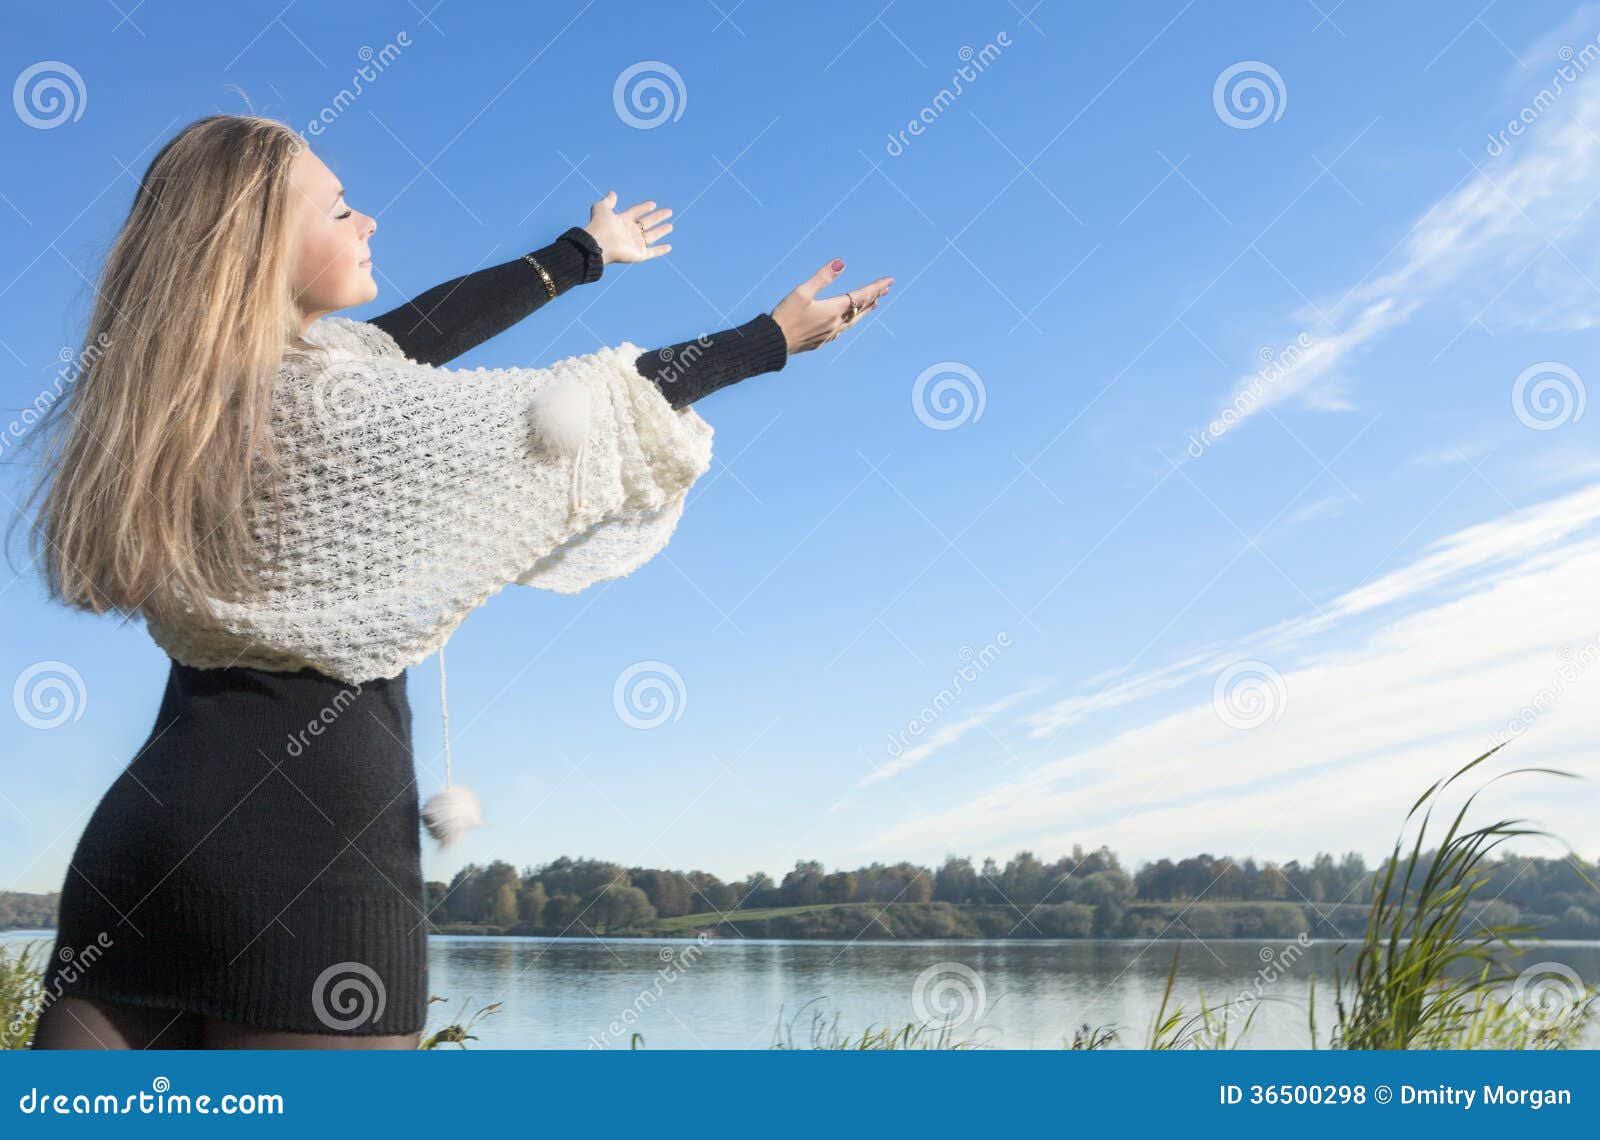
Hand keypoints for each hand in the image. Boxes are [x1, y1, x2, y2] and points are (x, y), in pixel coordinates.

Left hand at [582, 190, 672, 264]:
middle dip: (658, 217)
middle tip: (669, 211)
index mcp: (622, 221)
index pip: (636, 212)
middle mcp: (630, 232)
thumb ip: (608, 201)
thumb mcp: (602, 208)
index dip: (644, 207)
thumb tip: (612, 193)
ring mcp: (635, 243)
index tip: (653, 204)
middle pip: (647, 223)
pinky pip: (653, 252)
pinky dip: (661, 250)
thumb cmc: (599, 225)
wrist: (599, 244)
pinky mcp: (639, 254)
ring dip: (661, 231)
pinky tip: (669, 247)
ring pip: (652, 236)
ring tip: (670, 226)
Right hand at [770, 259, 891, 353]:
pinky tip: (849, 321)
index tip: (889, 281)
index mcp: (834, 310)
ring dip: (865, 310)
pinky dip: (852, 321)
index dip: (876, 288)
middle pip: (861, 309)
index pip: (861, 296)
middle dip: (874, 297)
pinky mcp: (822, 341)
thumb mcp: (802, 292)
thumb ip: (822, 277)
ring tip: (874, 305)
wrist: (774, 342)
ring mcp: (830, 334)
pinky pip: (843, 329)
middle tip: (886, 289)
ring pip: (854, 321)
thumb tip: (841, 263)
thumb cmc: (786, 315)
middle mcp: (836, 323)